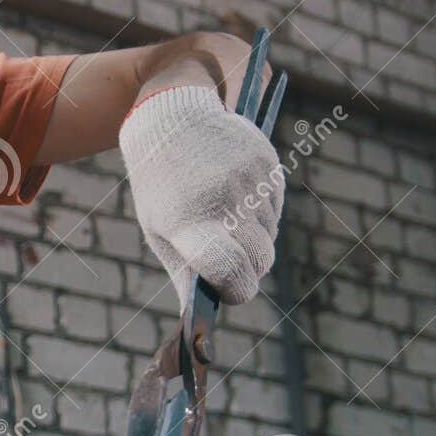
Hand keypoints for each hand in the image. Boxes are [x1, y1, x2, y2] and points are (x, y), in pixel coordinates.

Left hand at [118, 85, 282, 307]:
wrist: (171, 120)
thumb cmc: (161, 187)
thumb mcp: (159, 229)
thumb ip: (185, 272)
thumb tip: (202, 315)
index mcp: (188, 221)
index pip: (228, 270)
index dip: (236, 290)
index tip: (230, 293)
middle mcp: (224, 200)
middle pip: (260, 260)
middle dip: (249, 271)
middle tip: (227, 262)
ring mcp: (249, 181)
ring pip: (269, 236)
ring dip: (253, 239)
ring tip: (223, 216)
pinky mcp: (267, 164)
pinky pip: (275, 209)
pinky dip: (260, 214)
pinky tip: (235, 195)